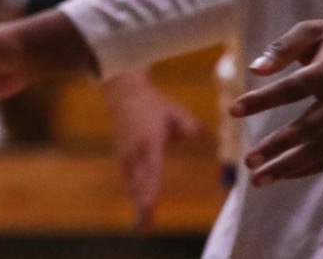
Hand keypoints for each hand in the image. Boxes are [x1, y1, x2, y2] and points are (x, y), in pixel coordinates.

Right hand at [102, 70, 203, 229]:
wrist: (124, 95)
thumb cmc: (153, 104)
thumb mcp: (173, 110)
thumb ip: (188, 124)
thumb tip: (200, 134)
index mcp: (149, 141)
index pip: (151, 169)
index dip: (150, 189)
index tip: (149, 205)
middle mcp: (135, 151)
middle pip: (139, 183)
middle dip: (142, 205)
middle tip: (145, 227)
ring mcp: (126, 154)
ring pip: (132, 184)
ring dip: (137, 204)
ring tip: (142, 226)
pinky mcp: (122, 156)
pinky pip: (129, 180)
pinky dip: (134, 194)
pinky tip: (140, 209)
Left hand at [230, 0, 322, 186]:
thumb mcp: (309, 31)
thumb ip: (281, 49)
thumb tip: (254, 69)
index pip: (293, 89)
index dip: (263, 100)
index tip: (232, 110)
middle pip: (309, 129)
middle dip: (277, 148)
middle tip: (247, 161)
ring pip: (322, 149)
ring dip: (290, 167)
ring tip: (259, 178)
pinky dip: (308, 167)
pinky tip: (284, 173)